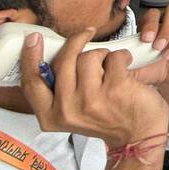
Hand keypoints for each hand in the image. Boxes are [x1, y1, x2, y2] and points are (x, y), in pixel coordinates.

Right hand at [19, 30, 168, 149]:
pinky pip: (113, 57)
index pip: (32, 83)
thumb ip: (58, 91)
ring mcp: (91, 100)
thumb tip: (48, 56)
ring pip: (88, 56)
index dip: (29, 58)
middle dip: (76, 42)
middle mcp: (67, 110)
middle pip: (62, 61)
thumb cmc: (106, 119)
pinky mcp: (115, 89)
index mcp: (50, 117)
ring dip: (102, 54)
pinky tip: (125, 68)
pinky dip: (122, 57)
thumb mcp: (72, 113)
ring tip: (110, 66)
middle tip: (86, 34)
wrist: (139, 135)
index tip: (33, 39)